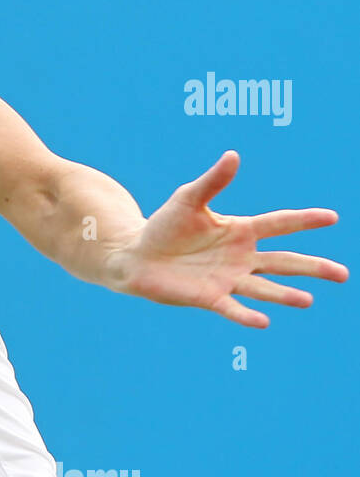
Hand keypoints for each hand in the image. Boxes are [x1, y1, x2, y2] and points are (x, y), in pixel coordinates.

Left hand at [110, 151, 348, 327]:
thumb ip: (212, 181)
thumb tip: (233, 155)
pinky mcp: (209, 297)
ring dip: (285, 294)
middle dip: (313, 267)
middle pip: (284, 261)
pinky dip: (246, 315)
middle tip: (343, 274)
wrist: (137, 256)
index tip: (332, 217)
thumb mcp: (188, 199)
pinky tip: (263, 321)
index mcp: (240, 230)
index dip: (305, 220)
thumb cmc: (164, 226)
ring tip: (307, 299)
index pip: (280, 224)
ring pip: (264, 287)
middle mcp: (241, 257)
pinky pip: (232, 307)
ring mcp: (227, 278)